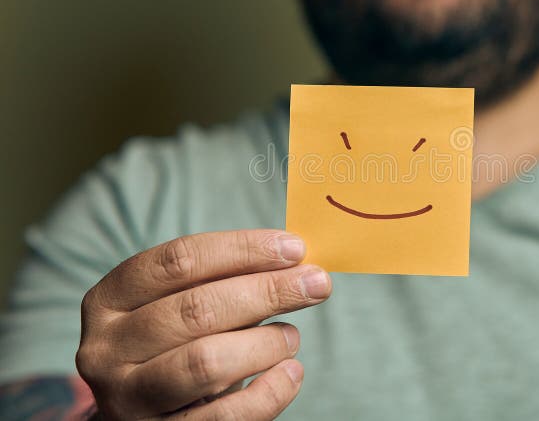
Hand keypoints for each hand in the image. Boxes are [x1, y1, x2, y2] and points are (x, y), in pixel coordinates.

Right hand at [76, 229, 331, 419]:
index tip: (294, 248)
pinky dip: (267, 393)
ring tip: (292, 336)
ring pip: (205, 362)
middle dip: (267, 291)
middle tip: (317, 284)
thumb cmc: (176, 344)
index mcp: (110, 299)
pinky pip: (223, 416)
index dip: (243, 249)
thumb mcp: (184, 305)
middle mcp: (107, 348)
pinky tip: (290, 373)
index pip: (179, 260)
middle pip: (197, 308)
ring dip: (264, 343)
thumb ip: (227, 281)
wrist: (144, 414)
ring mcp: (127, 399)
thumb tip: (297, 261)